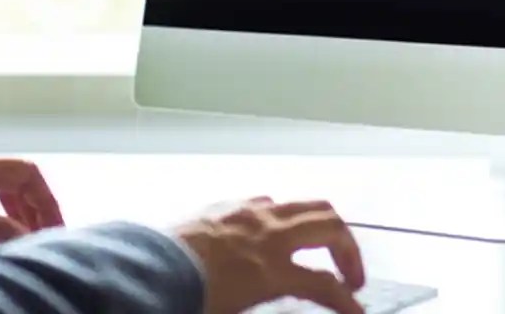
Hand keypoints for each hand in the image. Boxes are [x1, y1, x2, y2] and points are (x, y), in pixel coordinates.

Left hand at [172, 197, 366, 313]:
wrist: (147, 270)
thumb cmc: (189, 299)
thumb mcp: (235, 313)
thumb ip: (270, 301)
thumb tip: (287, 294)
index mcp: (272, 270)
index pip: (325, 285)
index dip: (347, 301)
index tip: (357, 311)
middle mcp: (270, 234)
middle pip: (330, 227)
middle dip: (349, 252)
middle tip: (350, 276)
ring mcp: (250, 214)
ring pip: (307, 204)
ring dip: (326, 226)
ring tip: (326, 247)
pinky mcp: (230, 205)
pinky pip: (272, 202)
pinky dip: (287, 216)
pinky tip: (277, 233)